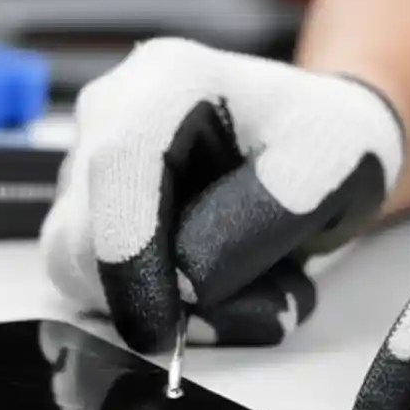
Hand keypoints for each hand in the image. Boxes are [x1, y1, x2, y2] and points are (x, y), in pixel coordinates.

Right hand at [41, 38, 404, 351]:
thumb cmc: (328, 143)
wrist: (319, 144)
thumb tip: (185, 283)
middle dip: (159, 295)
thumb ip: (258, 221)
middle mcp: (109, 112)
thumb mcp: (322, 172)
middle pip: (83, 232)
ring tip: (258, 294)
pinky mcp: (86, 209)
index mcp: (167, 81)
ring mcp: (89, 161)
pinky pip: (94, 281)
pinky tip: (221, 290)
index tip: (160, 328)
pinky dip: (156, 305)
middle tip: (266, 308)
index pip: (119, 169)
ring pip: (80, 268)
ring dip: (166, 307)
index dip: (128, 256)